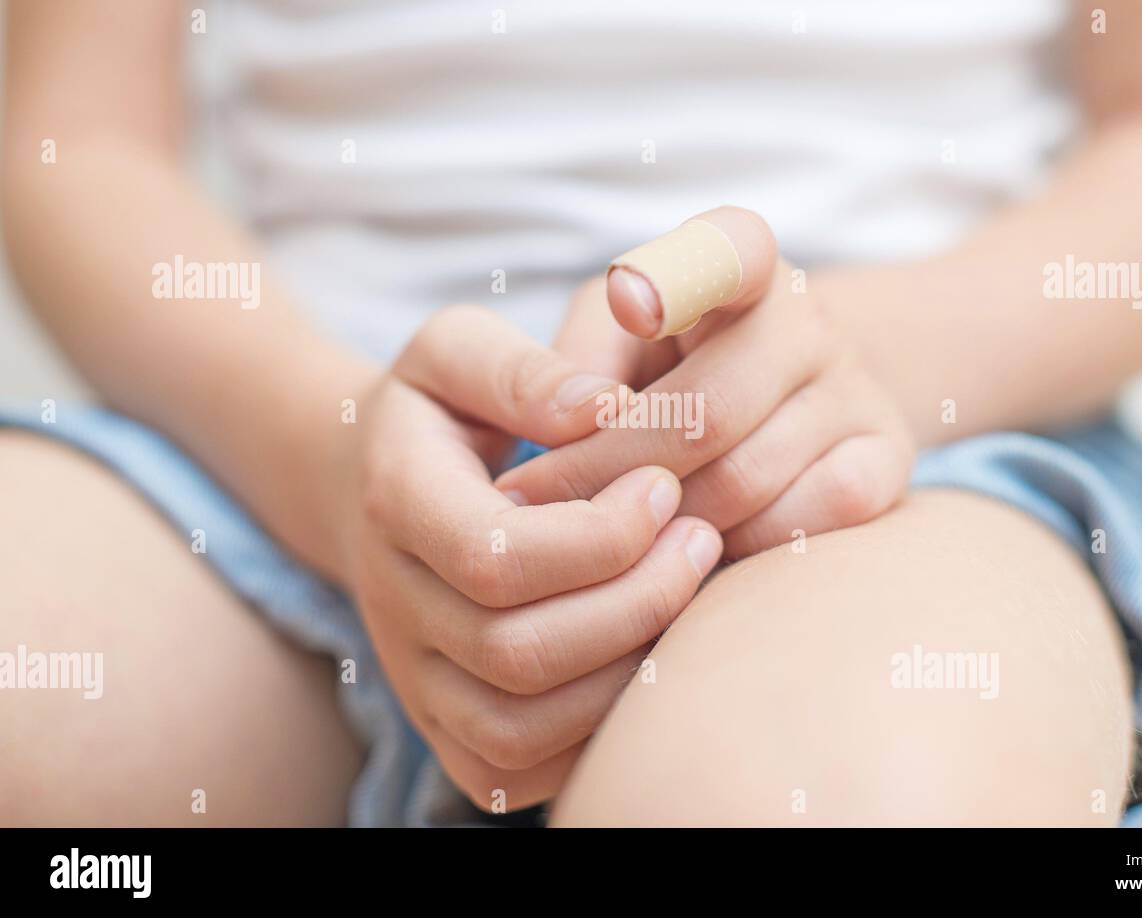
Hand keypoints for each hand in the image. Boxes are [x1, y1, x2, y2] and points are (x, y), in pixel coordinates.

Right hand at [337, 305, 722, 810]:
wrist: (378, 490)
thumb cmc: (442, 411)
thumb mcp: (457, 350)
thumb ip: (519, 369)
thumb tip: (603, 407)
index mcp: (395, 505)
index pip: (495, 559)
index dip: (599, 536)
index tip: (663, 486)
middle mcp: (395, 608)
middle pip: (519, 654)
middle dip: (635, 602)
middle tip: (702, 538)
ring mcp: (417, 683)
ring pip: (521, 729)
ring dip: (627, 671)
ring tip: (689, 592)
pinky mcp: (448, 732)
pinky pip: (522, 769)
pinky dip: (601, 730)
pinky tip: (651, 652)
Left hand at [496, 207, 915, 559]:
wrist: (795, 394)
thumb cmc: (675, 363)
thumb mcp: (617, 334)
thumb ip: (580, 356)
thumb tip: (572, 418)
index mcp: (741, 266)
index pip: (730, 250)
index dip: (681, 276)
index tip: (632, 301)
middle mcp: (809, 319)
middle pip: (706, 413)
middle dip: (607, 471)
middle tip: (533, 506)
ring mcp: (857, 392)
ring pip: (746, 481)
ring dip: (659, 523)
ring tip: (594, 538)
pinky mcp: (887, 463)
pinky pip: (805, 526)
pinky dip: (734, 551)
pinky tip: (686, 551)